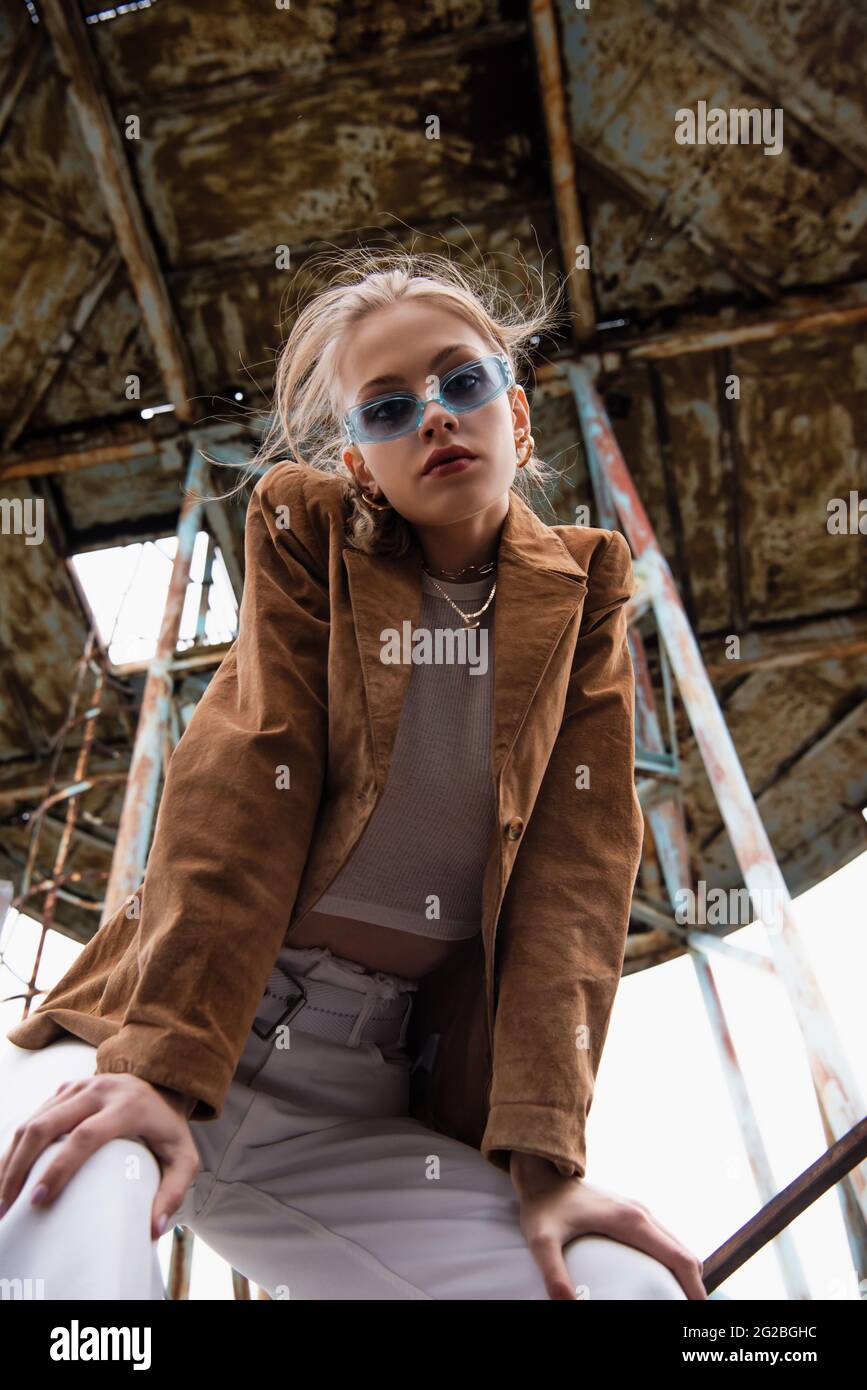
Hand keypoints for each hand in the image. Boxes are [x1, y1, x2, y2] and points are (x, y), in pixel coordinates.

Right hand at [0, 1074, 201, 1241]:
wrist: (163, 1082)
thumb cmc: (169, 1127)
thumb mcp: (185, 1157)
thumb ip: (174, 1192)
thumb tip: (153, 1229)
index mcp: (127, 1107)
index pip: (84, 1137)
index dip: (58, 1169)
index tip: (38, 1200)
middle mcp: (99, 1091)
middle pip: (47, 1126)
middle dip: (20, 1168)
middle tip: (7, 1207)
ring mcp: (79, 1086)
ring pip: (33, 1121)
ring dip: (11, 1159)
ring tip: (2, 1197)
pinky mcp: (66, 1088)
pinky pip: (33, 1116)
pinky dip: (16, 1146)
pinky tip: (9, 1174)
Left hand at [510, 1153, 706, 1300]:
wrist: (542, 1173)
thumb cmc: (542, 1206)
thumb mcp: (542, 1241)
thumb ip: (554, 1273)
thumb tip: (566, 1306)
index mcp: (631, 1221)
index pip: (679, 1258)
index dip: (695, 1289)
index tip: (700, 1312)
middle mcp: (642, 1214)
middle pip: (684, 1255)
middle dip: (693, 1287)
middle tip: (690, 1313)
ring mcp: (638, 1212)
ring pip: (676, 1248)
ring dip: (685, 1275)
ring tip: (680, 1301)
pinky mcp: (631, 1214)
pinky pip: (664, 1242)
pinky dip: (673, 1264)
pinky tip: (662, 1281)